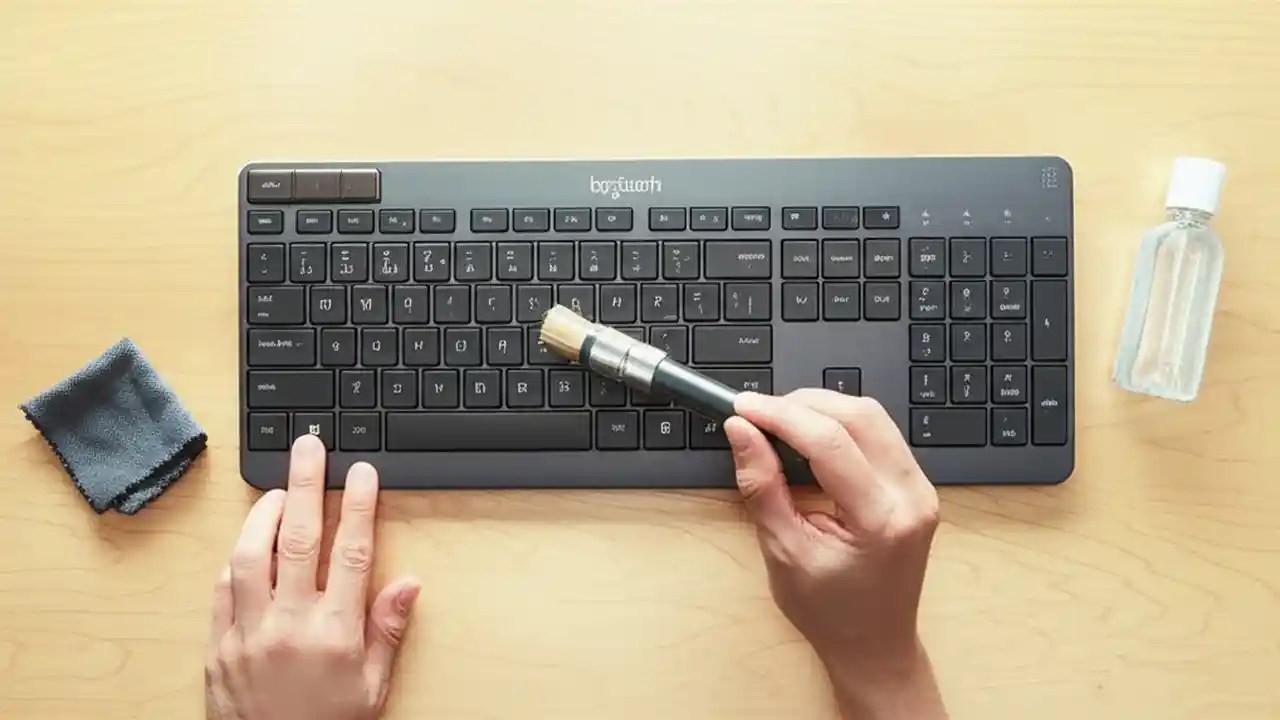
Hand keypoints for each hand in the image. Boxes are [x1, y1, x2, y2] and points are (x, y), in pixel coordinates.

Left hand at [206, 435, 420, 719]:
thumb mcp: (372, 688)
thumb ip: (387, 631)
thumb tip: (408, 582)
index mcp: (335, 634)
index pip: (352, 553)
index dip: (360, 506)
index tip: (363, 473)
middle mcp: (289, 626)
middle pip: (299, 538)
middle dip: (307, 484)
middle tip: (311, 446)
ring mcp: (247, 633)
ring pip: (250, 555)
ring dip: (263, 515)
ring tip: (279, 490)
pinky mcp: (218, 646)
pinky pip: (221, 589)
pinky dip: (236, 558)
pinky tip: (250, 544)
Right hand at [725, 390, 945, 719]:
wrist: (874, 646)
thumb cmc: (831, 614)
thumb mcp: (784, 552)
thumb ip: (762, 487)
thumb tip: (741, 432)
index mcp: (883, 520)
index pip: (830, 442)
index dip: (781, 415)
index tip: (743, 408)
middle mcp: (913, 497)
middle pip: (859, 416)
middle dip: (801, 404)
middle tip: (757, 413)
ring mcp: (921, 489)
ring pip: (872, 417)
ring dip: (822, 409)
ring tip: (778, 423)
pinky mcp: (916, 485)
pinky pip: (879, 434)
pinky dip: (839, 425)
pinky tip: (808, 437)